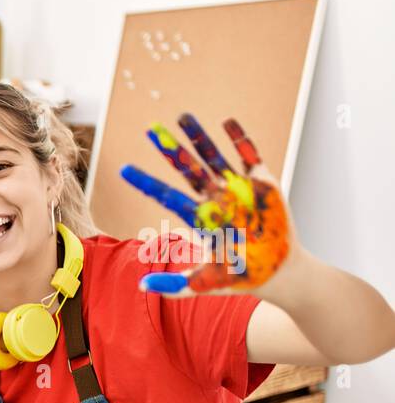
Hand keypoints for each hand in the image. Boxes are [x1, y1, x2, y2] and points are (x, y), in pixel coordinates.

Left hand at [121, 114, 294, 295]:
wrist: (279, 272)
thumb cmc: (240, 278)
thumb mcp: (204, 284)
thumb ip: (174, 286)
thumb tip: (141, 286)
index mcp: (199, 218)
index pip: (166, 195)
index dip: (146, 183)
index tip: (124, 170)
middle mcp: (215, 199)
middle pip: (187, 169)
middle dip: (171, 149)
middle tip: (151, 128)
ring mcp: (238, 188)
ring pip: (214, 156)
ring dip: (199, 137)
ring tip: (182, 116)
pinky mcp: (263, 183)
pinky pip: (250, 155)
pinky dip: (240, 138)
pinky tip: (226, 121)